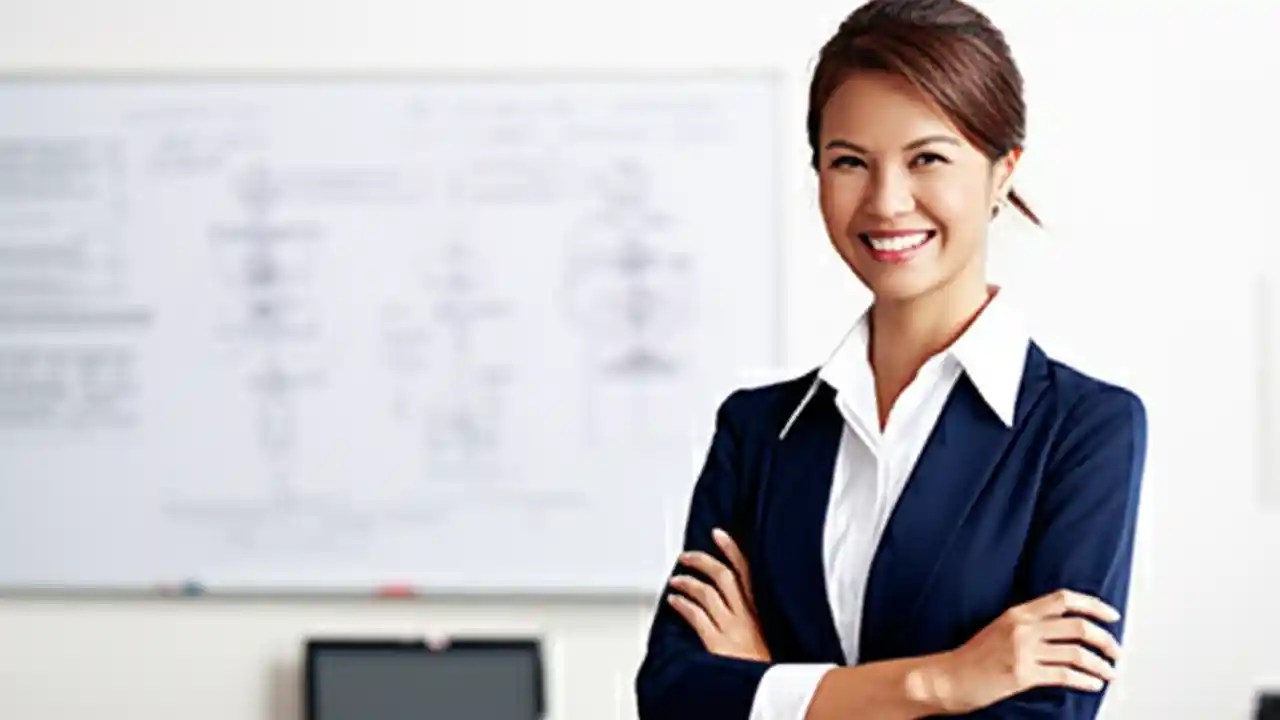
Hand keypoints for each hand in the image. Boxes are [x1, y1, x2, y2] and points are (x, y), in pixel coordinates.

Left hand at [666, 527, 770, 661]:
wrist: (769, 696)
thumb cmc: (767, 671)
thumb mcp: (770, 639)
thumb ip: (755, 621)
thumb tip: (741, 606)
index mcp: (762, 613)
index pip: (748, 572)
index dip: (732, 550)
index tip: (719, 534)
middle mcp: (747, 616)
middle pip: (723, 576)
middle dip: (703, 561)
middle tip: (687, 556)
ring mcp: (732, 629)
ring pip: (707, 592)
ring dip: (687, 582)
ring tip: (676, 580)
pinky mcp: (717, 643)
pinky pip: (696, 616)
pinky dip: (681, 604)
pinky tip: (673, 602)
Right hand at [927, 589, 1122, 713]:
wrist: (947, 678)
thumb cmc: (972, 658)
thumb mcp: (1000, 630)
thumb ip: (1029, 625)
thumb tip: (1063, 631)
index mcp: (1018, 613)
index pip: (1063, 599)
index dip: (1093, 605)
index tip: (1112, 615)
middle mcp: (1022, 627)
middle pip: (1078, 626)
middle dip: (1105, 639)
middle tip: (1116, 650)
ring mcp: (1022, 651)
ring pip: (1076, 652)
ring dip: (1100, 664)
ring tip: (1109, 672)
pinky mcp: (1022, 675)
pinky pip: (1064, 675)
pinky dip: (1085, 680)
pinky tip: (1092, 684)